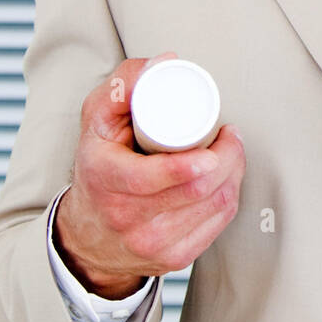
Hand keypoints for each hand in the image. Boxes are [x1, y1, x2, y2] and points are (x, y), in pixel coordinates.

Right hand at [53, 53, 244, 298]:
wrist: (87, 234)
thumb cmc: (99, 164)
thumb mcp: (97, 118)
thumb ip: (125, 84)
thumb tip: (167, 62)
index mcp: (106, 179)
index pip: (151, 178)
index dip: (191, 162)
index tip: (218, 139)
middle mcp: (127, 219)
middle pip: (197, 189)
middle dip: (228, 158)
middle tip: (230, 135)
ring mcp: (152, 244)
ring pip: (215, 205)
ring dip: (234, 173)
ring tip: (230, 151)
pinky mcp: (174, 258)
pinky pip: (219, 225)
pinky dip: (229, 196)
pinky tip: (226, 179)